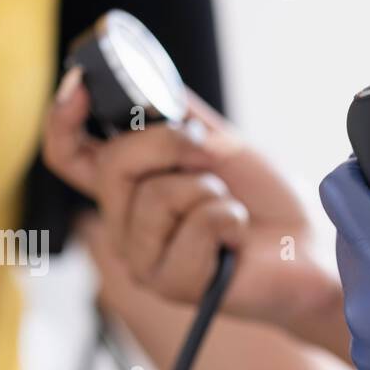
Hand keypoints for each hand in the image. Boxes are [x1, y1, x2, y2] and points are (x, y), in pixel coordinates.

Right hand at [43, 70, 337, 332]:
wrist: (307, 249)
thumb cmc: (264, 202)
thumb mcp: (220, 144)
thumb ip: (178, 118)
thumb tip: (148, 84)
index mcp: (129, 189)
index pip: (70, 156)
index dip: (62, 119)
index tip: (80, 87)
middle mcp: (126, 225)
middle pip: (112, 165)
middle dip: (167, 144)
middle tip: (207, 155)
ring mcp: (144, 259)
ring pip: (154, 197)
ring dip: (209, 191)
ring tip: (229, 210)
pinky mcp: (172, 285)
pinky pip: (195, 226)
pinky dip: (229, 221)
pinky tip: (237, 240)